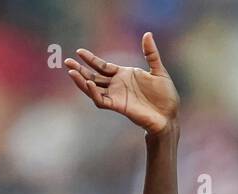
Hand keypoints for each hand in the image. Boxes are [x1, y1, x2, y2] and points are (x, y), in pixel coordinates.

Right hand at [64, 32, 178, 134]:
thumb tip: (147, 34)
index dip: (91, 59)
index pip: (102, 66)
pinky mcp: (119, 106)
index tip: (79, 51)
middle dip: (80, 69)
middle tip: (67, 62)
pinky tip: (89, 84)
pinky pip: (102, 100)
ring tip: (72, 73)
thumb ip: (151, 54)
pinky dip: (94, 93)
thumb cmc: (166, 96)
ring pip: (94, 89)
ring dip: (82, 82)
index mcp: (124, 75)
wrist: (170, 116)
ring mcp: (117, 96)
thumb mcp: (159, 71)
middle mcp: (117, 85)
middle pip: (94, 77)